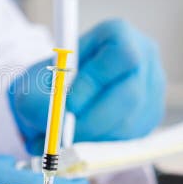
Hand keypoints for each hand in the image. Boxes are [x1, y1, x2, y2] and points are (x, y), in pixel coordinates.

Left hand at [8, 19, 165, 152]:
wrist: (55, 100)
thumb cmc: (47, 84)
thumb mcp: (31, 86)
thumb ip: (36, 100)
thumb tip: (52, 119)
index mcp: (118, 35)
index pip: (120, 56)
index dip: (95, 82)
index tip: (67, 105)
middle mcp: (144, 60)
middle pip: (130, 95)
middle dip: (91, 121)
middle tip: (60, 137)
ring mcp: (152, 91)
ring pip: (129, 123)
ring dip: (90, 139)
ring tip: (57, 144)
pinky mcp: (149, 119)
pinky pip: (130, 141)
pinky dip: (99, 148)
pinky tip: (76, 144)